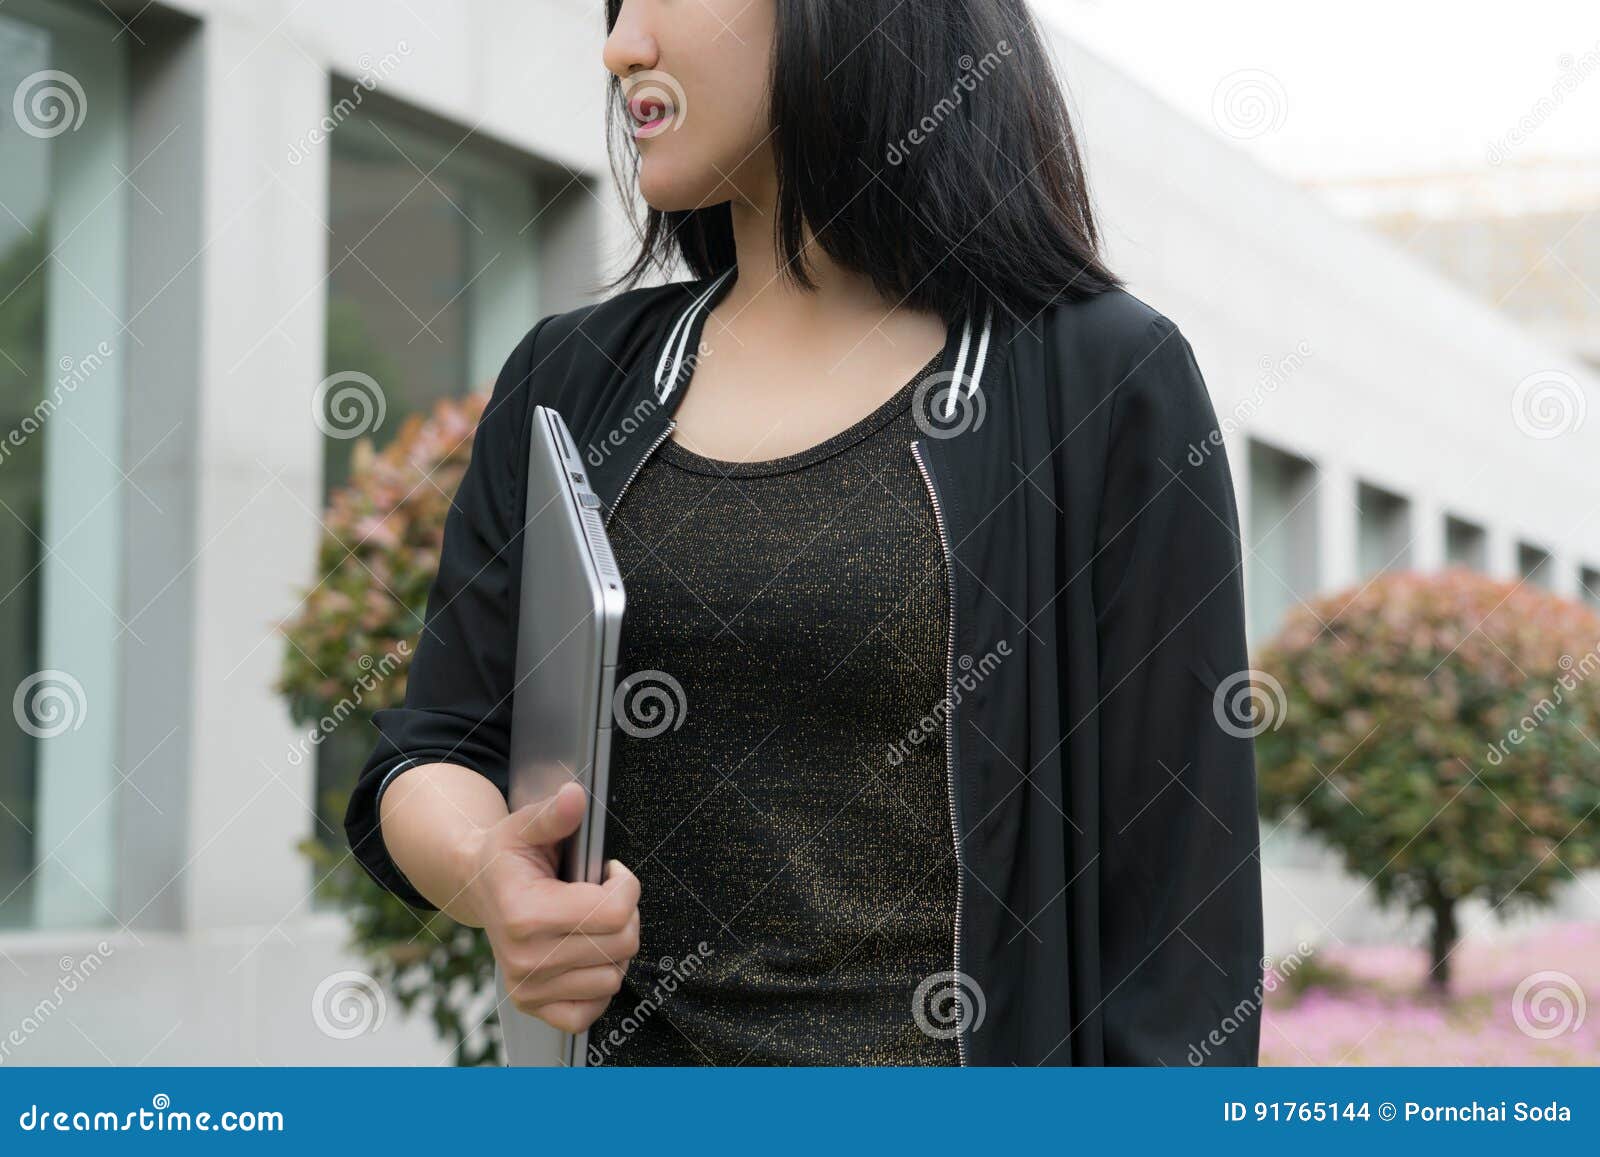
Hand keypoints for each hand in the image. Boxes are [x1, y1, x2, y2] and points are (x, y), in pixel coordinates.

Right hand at [466, 782, 640, 1034]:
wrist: (478, 887)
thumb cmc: (506, 857)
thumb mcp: (525, 826)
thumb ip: (555, 814)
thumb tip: (574, 796)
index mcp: (526, 915)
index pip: (615, 912)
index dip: (626, 885)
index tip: (610, 873)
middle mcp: (526, 959)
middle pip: (622, 944)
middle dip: (626, 914)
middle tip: (604, 896)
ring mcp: (528, 988)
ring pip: (614, 977)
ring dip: (614, 948)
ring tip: (592, 923)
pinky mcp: (532, 1006)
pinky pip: (591, 1011)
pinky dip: (598, 985)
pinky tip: (586, 956)